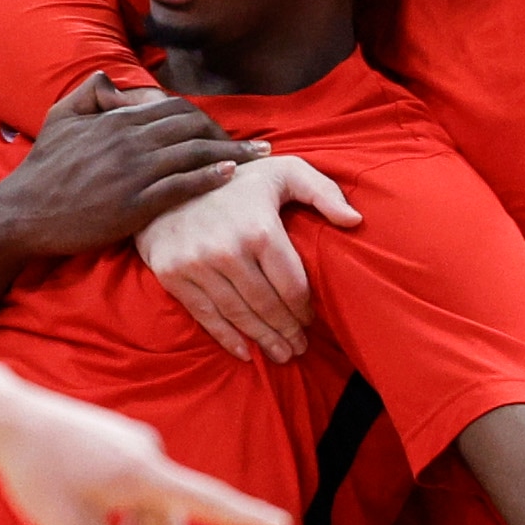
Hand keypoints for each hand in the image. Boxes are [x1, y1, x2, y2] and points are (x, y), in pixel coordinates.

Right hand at [0, 75, 255, 265]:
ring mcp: (132, 172)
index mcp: (115, 119)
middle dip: (226, 135)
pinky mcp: (134, 204)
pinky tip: (229, 177)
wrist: (22, 214)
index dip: (205, 118)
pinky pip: (181, 186)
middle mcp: (128, 140)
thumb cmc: (42, 170)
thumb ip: (87, 92)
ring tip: (257, 160)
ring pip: (192, 153)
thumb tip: (110, 77)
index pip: (173, 109)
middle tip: (254, 148)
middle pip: (191, 127)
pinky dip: (208, 178)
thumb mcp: (60, 119)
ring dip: (231, 154)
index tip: (224, 131)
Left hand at [0, 387, 293, 524]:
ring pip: (153, 509)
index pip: (204, 501)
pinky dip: (128, 520)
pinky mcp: (124, 441)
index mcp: (142, 473)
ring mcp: (138, 444)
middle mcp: (149, 454)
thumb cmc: (36, 475)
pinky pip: (139, 491)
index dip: (244, 518)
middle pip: (170, 523)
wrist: (10, 419)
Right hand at [140, 155, 357, 361]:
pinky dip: (227, 339)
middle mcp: (227, 250)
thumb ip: (322, 191)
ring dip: (263, 340)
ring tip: (281, 354)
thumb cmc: (237, 178)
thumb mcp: (283, 170)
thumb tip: (355, 221)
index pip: (291, 285)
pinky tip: (245, 352)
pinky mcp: (173, 274)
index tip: (311, 321)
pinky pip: (205, 316)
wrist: (169, 175)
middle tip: (299, 348)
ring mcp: (197, 265)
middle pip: (267, 306)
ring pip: (239, 315)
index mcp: (259, 228)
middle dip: (287, 332)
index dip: (305, 309)